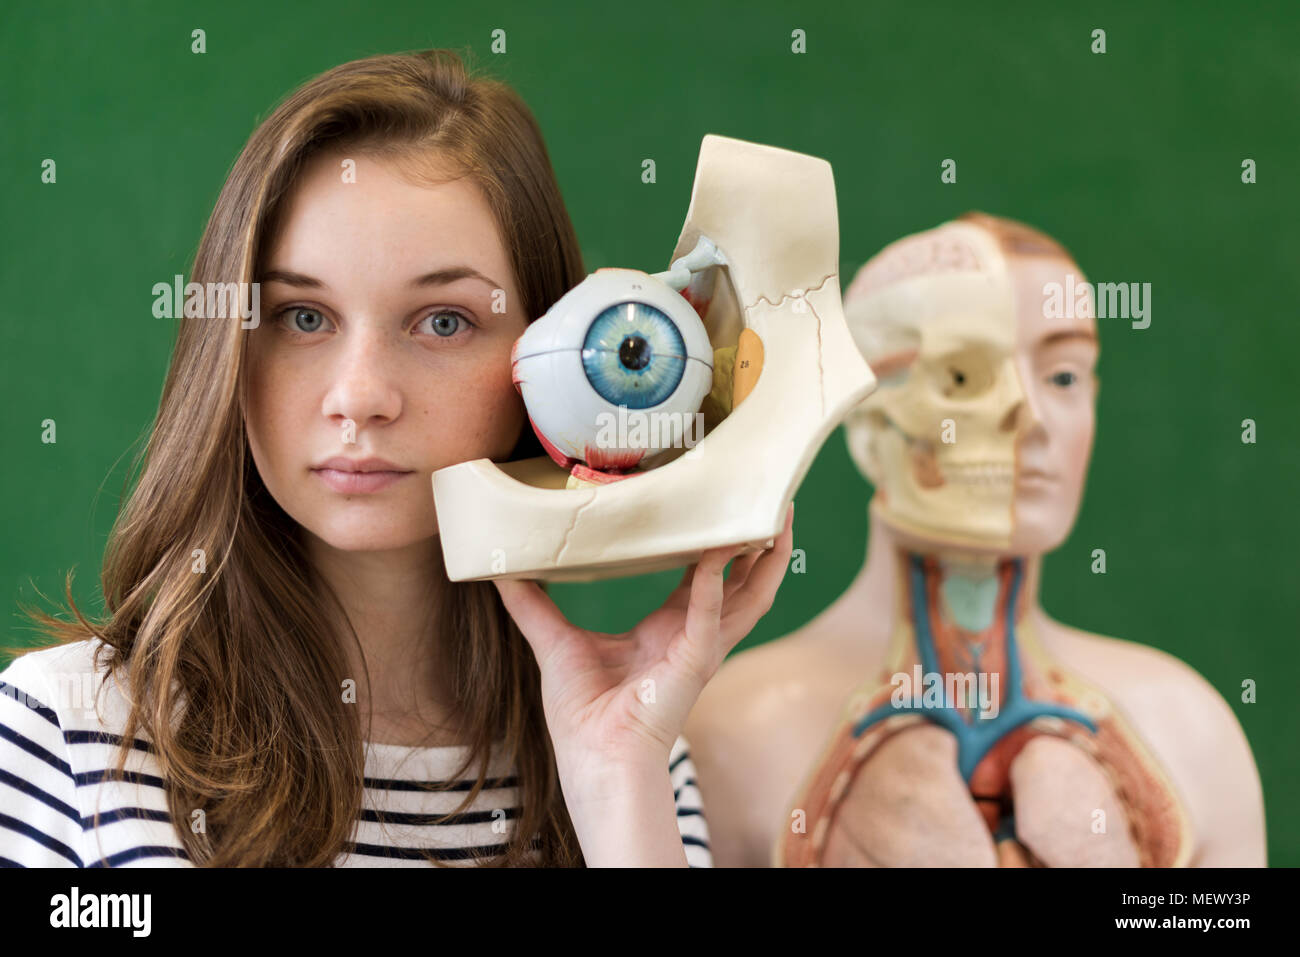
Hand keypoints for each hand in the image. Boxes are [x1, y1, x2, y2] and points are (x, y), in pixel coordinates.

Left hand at [492, 503, 794, 772]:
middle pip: (747, 583)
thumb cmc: (582, 713)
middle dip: (764, 545)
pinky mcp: (695, 665)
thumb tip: (496, 570)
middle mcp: (696, 635)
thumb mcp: (552, 641)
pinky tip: (710, 557)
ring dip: (765, 559)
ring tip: (774, 517)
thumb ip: (530, 604)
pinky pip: (710, 620)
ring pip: (751, 598)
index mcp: (671, 629)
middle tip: (773, 501)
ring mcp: (702, 649)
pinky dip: (712, 587)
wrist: (592, 758)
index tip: (717, 505)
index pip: (706, 577)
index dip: (716, 543)